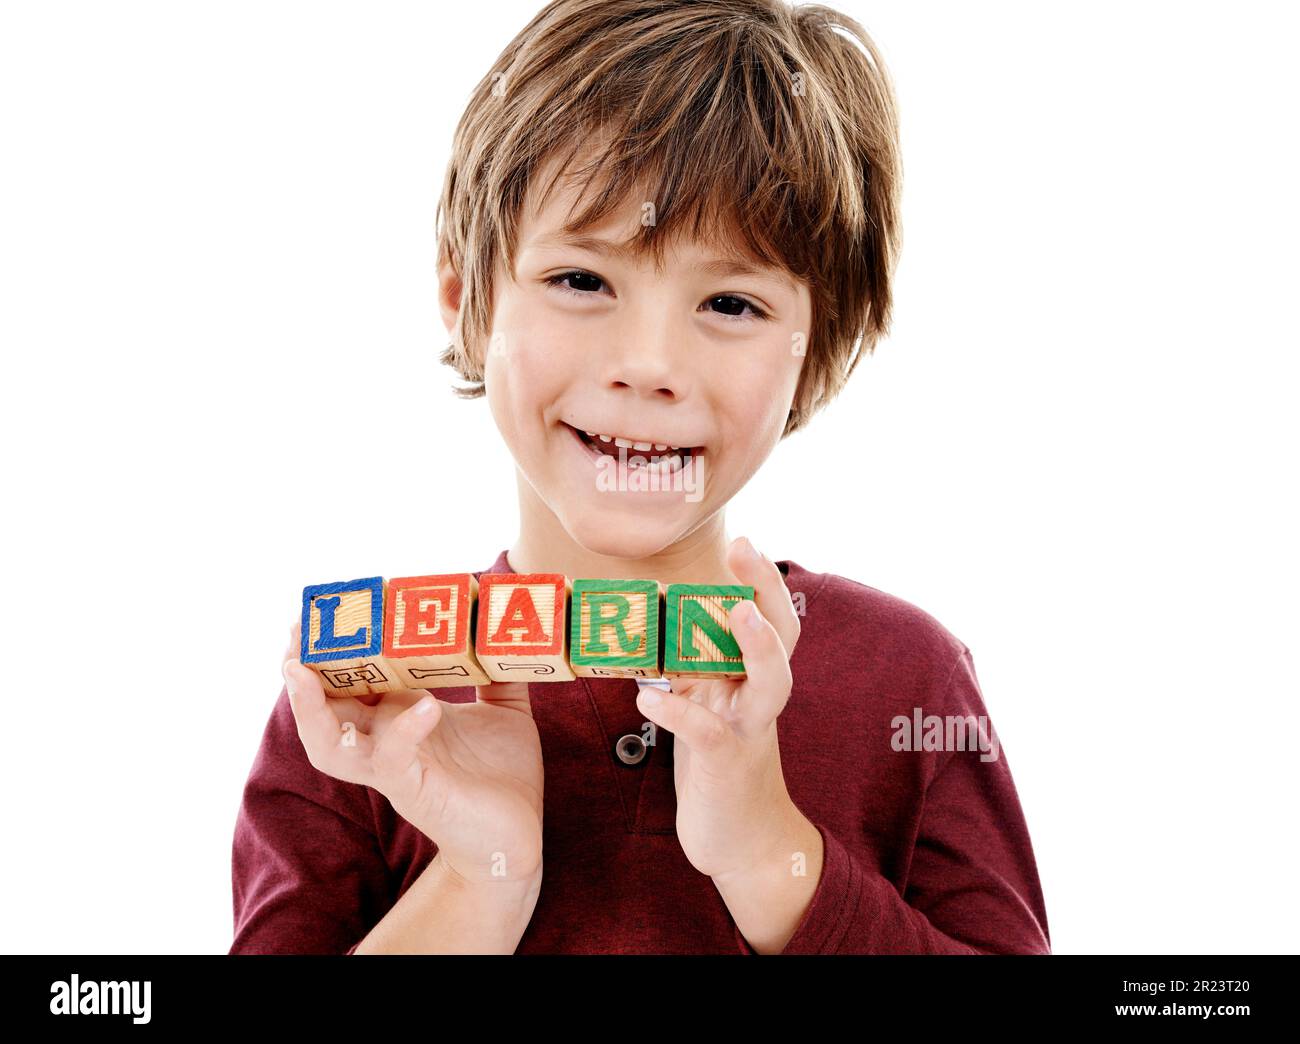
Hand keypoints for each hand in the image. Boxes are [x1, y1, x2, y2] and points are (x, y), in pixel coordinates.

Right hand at [282, 621, 543, 885]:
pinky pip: (390, 760)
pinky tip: (428, 706)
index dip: (335, 643)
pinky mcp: (412, 791)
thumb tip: (506, 624)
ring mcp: (391, 767)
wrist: (517, 835)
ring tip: (302, 669)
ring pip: (325, 742)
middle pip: (319, 703)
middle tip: (297, 630)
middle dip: (299, 666)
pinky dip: (403, 730)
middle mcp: (382, 738)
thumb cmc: (503, 773)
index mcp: (397, 713)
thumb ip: (499, 669)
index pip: (351, 673)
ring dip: (308, 706)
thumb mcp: (503, 709)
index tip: (332, 605)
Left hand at [637, 536, 806, 881]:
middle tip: (745, 548)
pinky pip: (709, 733)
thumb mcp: (704, 701)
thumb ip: (689, 663)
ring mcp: (748, 730)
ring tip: (736, 611)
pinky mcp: (725, 765)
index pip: (770, 619)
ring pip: (770, 683)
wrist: (742, 841)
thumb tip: (652, 615)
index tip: (744, 542)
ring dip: (757, 646)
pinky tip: (647, 695)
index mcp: (752, 677)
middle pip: (782, 636)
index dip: (762, 581)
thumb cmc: (716, 761)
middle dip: (768, 590)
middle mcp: (759, 697)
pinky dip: (680, 712)